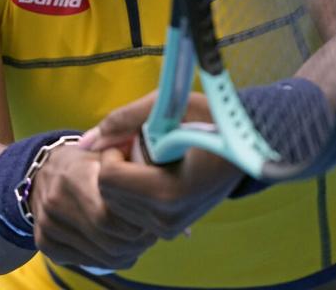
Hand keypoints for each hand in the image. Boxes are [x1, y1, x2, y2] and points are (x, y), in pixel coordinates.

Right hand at [27, 138, 158, 270]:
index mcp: (76, 175)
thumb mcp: (110, 155)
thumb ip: (137, 172)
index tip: (152, 215)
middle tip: (149, 231)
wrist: (44, 171)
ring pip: (103, 257)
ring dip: (126, 252)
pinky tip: (114, 244)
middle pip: (110, 241)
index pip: (112, 217)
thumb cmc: (88, 162)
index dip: (139, 222)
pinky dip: (107, 259)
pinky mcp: (44, 242)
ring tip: (135, 237)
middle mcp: (57, 201)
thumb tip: (176, 206)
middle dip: (137, 241)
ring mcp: (48, 224)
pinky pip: (88, 263)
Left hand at [79, 92, 243, 239]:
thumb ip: (123, 120)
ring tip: (154, 160)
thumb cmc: (211, 120)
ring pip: (115, 203)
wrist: (249, 145)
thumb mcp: (169, 106)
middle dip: (117, 165)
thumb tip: (87, 141)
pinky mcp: (170, 230)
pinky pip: (129, 211)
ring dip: (124, 178)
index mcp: (168, 192)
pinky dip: (133, 190)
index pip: (109, 178)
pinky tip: (157, 173)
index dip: (114, 151)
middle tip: (144, 146)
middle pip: (108, 193)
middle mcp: (166, 218)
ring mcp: (169, 227)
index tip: (135, 137)